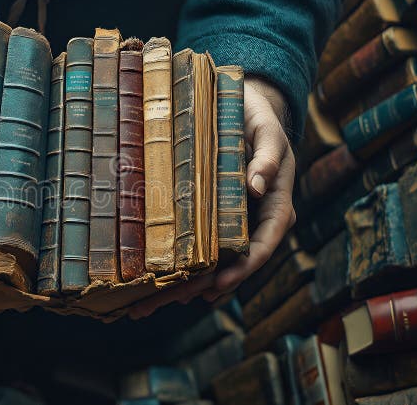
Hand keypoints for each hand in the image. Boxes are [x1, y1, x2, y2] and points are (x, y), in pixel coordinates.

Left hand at [129, 76, 295, 318]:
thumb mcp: (268, 133)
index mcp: (274, 209)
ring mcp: (230, 224)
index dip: (241, 270)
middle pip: (228, 266)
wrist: (244, 109)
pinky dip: (175, 264)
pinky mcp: (209, 218)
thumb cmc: (259, 121)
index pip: (260, 247)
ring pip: (207, 262)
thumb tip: (256, 187)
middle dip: (196, 289)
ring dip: (177, 286)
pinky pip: (194, 245)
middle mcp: (251, 223)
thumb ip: (267, 158)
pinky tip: (150, 281)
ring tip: (142, 307)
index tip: (218, 285)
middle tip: (163, 305)